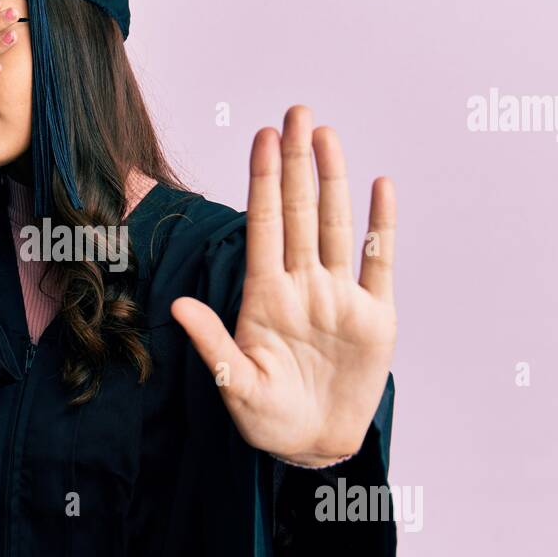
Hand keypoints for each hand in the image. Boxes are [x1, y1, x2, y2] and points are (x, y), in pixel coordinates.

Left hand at [171, 106, 396, 466]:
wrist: (314, 445)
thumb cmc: (268, 419)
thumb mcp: (236, 386)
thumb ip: (213, 345)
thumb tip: (176, 306)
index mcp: (265, 297)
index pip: (263, 226)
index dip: (263, 182)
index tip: (262, 137)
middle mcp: (302, 285)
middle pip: (299, 213)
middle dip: (296, 163)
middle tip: (296, 111)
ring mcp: (339, 296)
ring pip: (335, 226)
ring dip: (333, 181)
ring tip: (328, 135)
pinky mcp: (375, 316)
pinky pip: (378, 262)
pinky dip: (380, 226)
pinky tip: (380, 187)